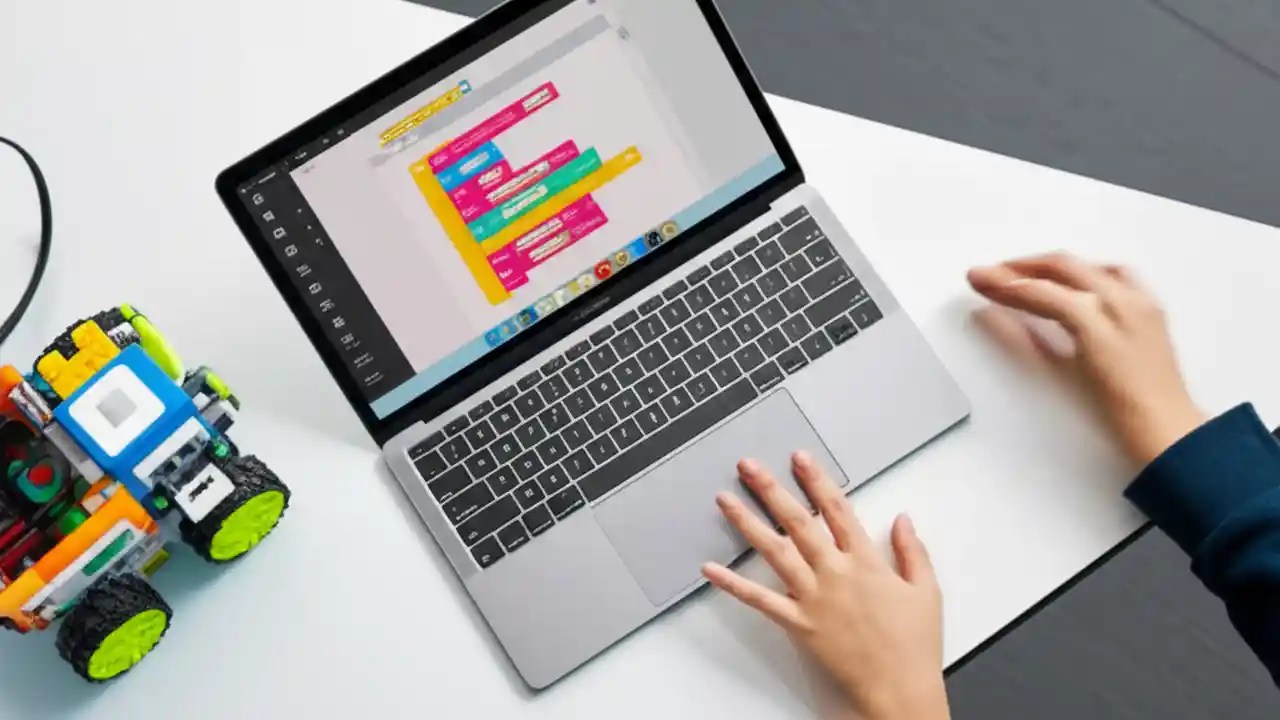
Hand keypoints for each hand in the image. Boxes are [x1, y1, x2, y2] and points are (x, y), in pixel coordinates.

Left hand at [702, 453, 948, 719]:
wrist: (899, 689)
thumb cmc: (914, 645)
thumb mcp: (926, 591)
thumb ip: (913, 551)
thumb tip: (903, 519)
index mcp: (866, 561)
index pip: (838, 509)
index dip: (817, 481)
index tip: (799, 458)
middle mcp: (835, 573)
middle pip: (798, 522)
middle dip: (771, 490)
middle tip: (749, 467)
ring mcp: (813, 597)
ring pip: (775, 552)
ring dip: (747, 523)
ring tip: (725, 500)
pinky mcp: (798, 623)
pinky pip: (760, 600)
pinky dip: (733, 585)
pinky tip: (711, 569)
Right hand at [968, 253, 1206, 464]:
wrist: (1163, 430)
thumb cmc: (1116, 411)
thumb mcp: (1058, 373)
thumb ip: (1021, 338)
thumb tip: (989, 316)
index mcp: (1098, 317)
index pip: (1039, 289)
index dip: (1003, 283)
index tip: (978, 279)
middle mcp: (1122, 302)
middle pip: (1063, 268)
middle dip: (1022, 268)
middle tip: (992, 273)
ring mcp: (1140, 303)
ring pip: (1088, 267)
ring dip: (1054, 267)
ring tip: (1027, 274)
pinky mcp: (1150, 311)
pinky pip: (1115, 275)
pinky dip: (1085, 272)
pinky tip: (1073, 283)